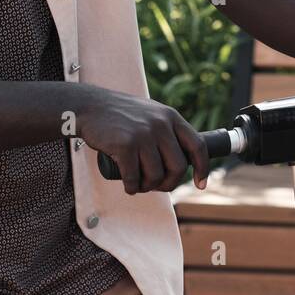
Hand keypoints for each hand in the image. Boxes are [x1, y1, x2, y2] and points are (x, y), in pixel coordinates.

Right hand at [77, 90, 209, 195]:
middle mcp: (161, 124)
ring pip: (156, 176)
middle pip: (179, 167)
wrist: (91, 106)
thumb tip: (185, 161)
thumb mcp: (152, 114)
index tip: (201, 184)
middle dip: (169, 183)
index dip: (203, 168)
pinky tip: (128, 186)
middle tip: (157, 186)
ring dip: (148, 187)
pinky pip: (134, 178)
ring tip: (139, 184)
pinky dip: (132, 187)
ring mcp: (143, 134)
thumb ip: (168, 131)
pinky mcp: (125, 145)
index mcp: (171, 117)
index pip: (198, 146)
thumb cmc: (122, 115)